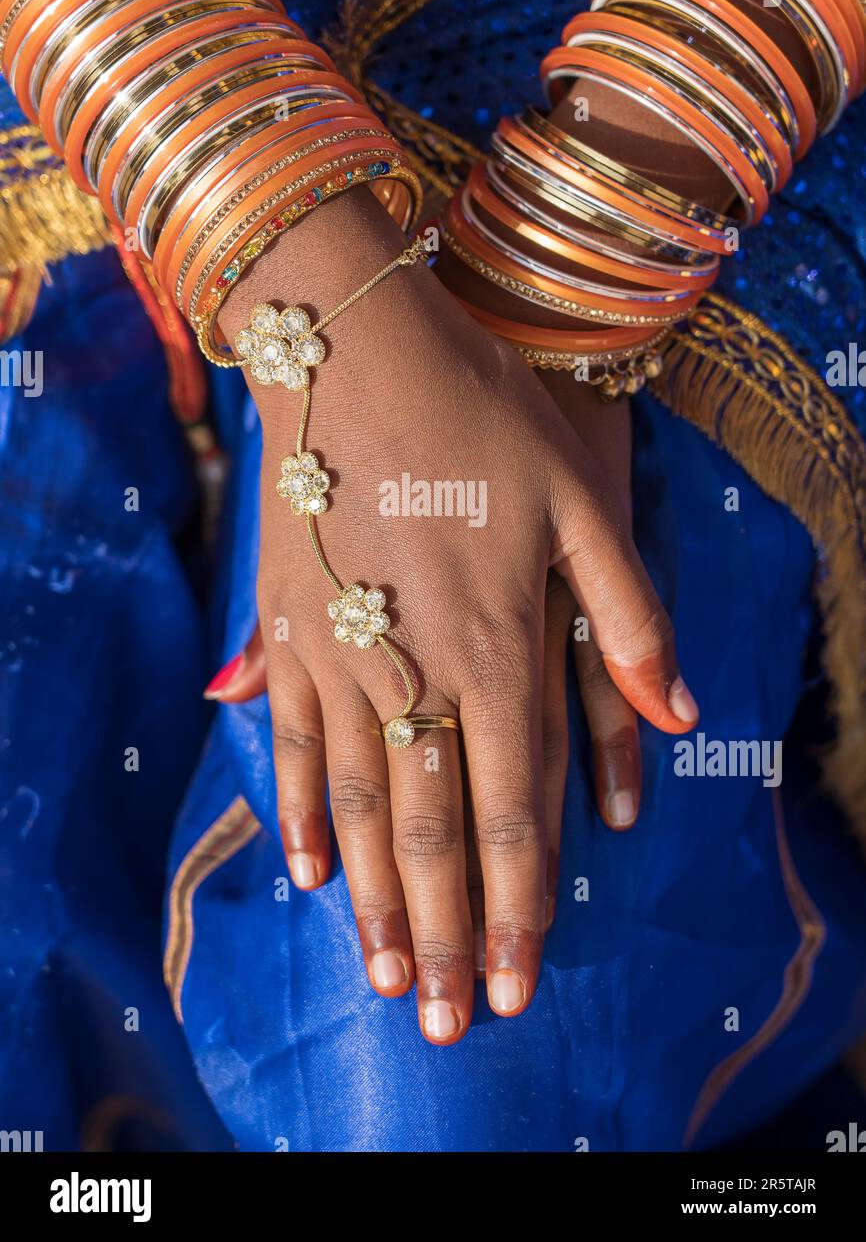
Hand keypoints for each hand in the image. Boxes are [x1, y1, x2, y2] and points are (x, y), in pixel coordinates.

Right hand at [211, 189, 696, 1044]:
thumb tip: (679, 721)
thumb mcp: (583, 504)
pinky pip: (297, 749)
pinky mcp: (288, 633)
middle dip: (443, 936)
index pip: (516, 813)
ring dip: (375, 902)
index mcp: (499, 649)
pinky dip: (304, 818)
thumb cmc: (481, 416)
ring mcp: (342, 658)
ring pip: (360, 811)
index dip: (517, 907)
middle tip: (443, 1021)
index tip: (513, 982)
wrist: (355, 348)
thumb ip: (629, 623)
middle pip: (433, 833)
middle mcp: (415, 673)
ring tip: (383, 979)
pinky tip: (309, 874)